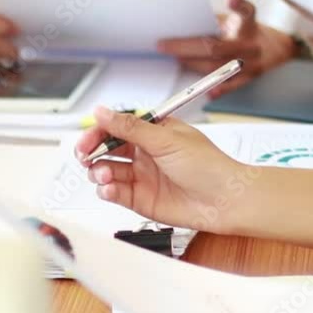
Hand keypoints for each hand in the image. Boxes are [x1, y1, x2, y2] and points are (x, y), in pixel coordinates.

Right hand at [75, 108, 243, 232]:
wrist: (226, 201)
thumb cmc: (208, 166)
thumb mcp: (165, 139)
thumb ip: (129, 127)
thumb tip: (102, 111)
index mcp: (152, 133)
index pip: (115, 127)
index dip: (98, 133)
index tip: (87, 140)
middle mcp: (144, 153)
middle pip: (106, 149)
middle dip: (92, 152)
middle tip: (86, 156)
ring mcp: (141, 177)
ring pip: (106, 171)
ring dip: (99, 172)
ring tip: (105, 175)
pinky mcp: (140, 199)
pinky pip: (114, 193)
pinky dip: (107, 190)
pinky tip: (110, 189)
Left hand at [158, 0, 295, 96]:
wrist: (274, 51)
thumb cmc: (241, 33)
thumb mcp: (232, 22)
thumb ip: (212, 23)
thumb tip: (177, 26)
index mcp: (248, 25)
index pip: (246, 12)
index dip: (239, 4)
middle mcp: (252, 44)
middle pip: (216, 47)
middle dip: (186, 46)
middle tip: (164, 45)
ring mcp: (253, 64)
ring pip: (218, 67)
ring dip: (193, 64)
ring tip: (174, 59)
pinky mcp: (250, 80)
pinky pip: (231, 86)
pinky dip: (217, 89)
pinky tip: (205, 91)